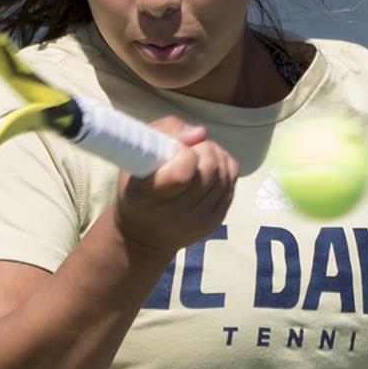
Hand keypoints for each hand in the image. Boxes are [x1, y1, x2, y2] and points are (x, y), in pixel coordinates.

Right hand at [113, 117, 239, 257]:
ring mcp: (198, 221)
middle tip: (190, 149)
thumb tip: (200, 133)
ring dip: (216, 155)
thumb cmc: (136, 187)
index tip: (174, 149)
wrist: (144, 235)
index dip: (184, 151)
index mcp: (148, 197)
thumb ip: (166, 132)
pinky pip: (231, 183)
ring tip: (200, 156)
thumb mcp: (138, 154)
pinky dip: (224, 169)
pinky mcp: (214, 222)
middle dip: (203, 148)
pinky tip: (210, 169)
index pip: (182, 171)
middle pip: (209, 168)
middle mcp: (175, 214)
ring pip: (224, 173)